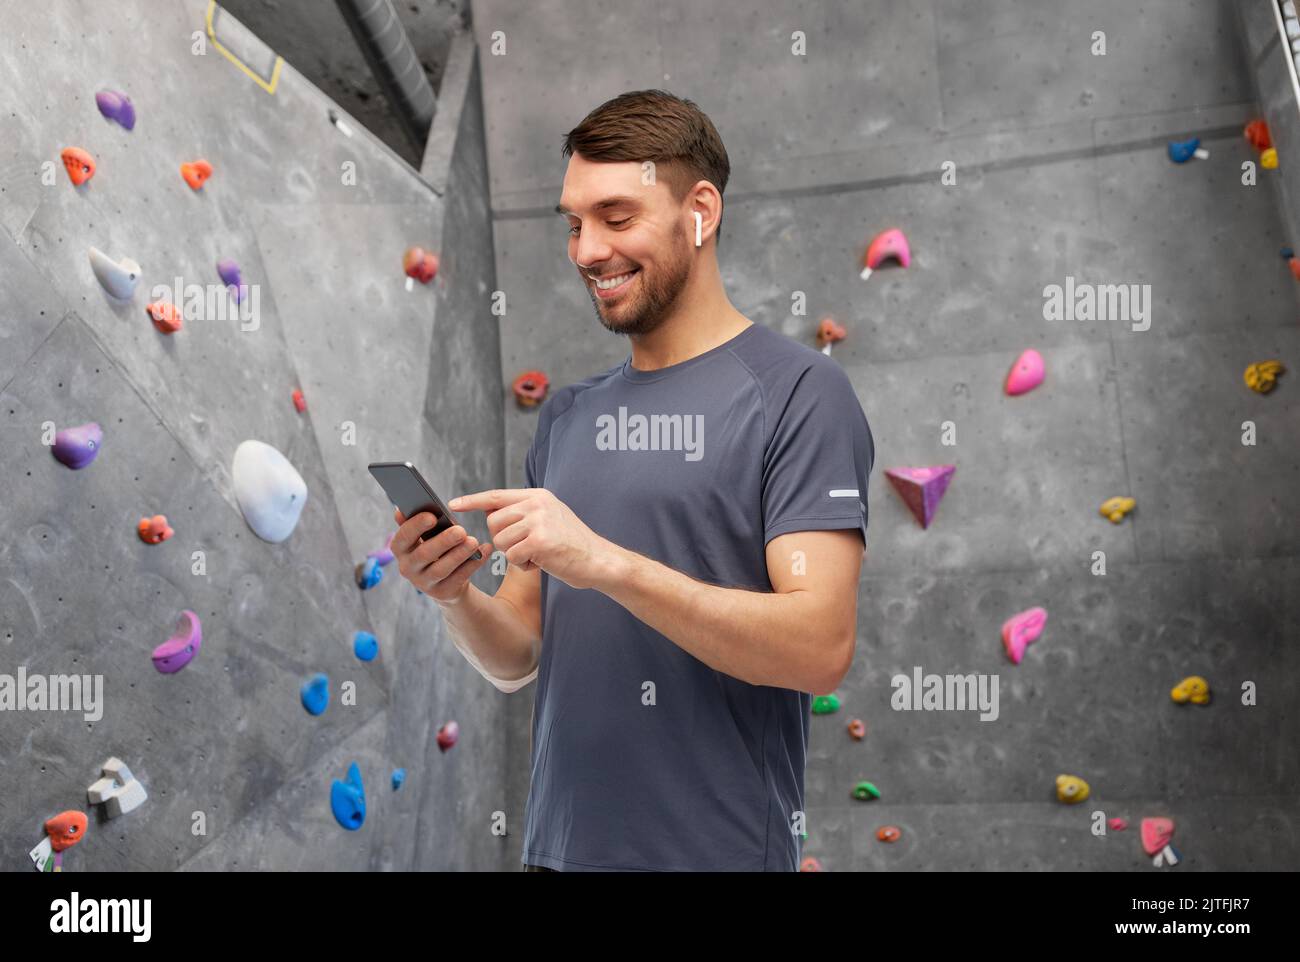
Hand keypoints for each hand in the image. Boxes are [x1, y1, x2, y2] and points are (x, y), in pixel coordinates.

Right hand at [390, 507, 490, 602]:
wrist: (446, 579)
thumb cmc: (434, 547)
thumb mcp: (424, 536)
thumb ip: (415, 522)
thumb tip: (399, 510)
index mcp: (400, 549)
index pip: (402, 537)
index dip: (415, 527)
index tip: (432, 516)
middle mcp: (408, 567)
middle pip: (424, 554)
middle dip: (443, 541)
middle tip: (460, 530)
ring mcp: (424, 583)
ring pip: (441, 569)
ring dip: (459, 554)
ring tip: (474, 542)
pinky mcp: (442, 593)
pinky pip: (459, 578)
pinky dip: (473, 564)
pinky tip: (485, 550)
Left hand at [449, 488, 612, 589]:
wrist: (599, 561)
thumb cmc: (571, 544)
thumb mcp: (549, 518)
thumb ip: (523, 512)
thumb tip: (490, 513)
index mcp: (537, 496)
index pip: (496, 496)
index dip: (472, 500)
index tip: (453, 504)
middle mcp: (537, 504)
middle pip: (493, 522)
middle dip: (503, 540)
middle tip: (526, 548)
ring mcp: (539, 521)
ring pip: (500, 541)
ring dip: (514, 555)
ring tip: (537, 555)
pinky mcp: (540, 541)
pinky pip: (512, 556)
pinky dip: (523, 565)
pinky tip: (541, 563)